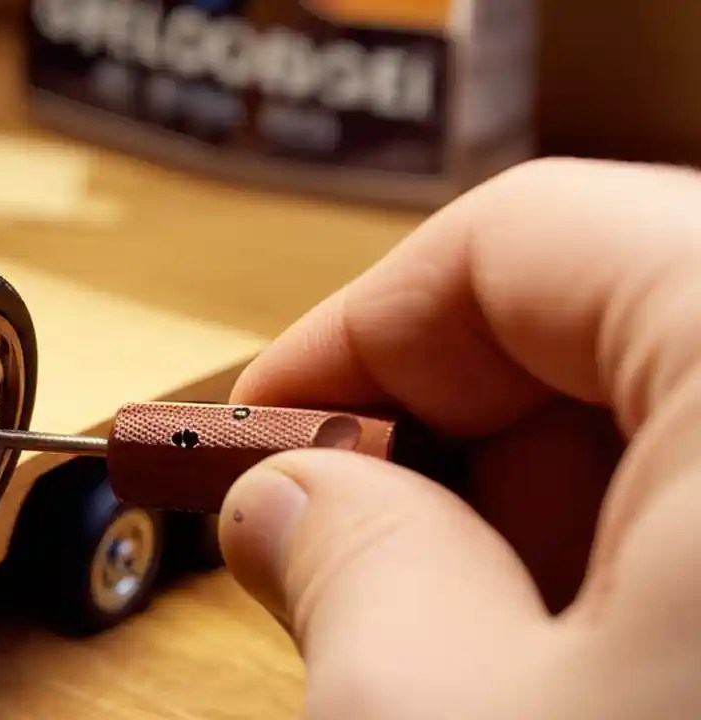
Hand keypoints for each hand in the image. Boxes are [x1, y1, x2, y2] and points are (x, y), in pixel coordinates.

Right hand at [219, 158, 700, 716]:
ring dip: (538, 524)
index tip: (262, 425)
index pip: (518, 237)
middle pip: (601, 325)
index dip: (351, 333)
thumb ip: (349, 566)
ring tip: (473, 642)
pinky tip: (588, 668)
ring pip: (674, 422)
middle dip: (445, 445)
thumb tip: (291, 501)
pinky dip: (643, 573)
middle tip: (349, 552)